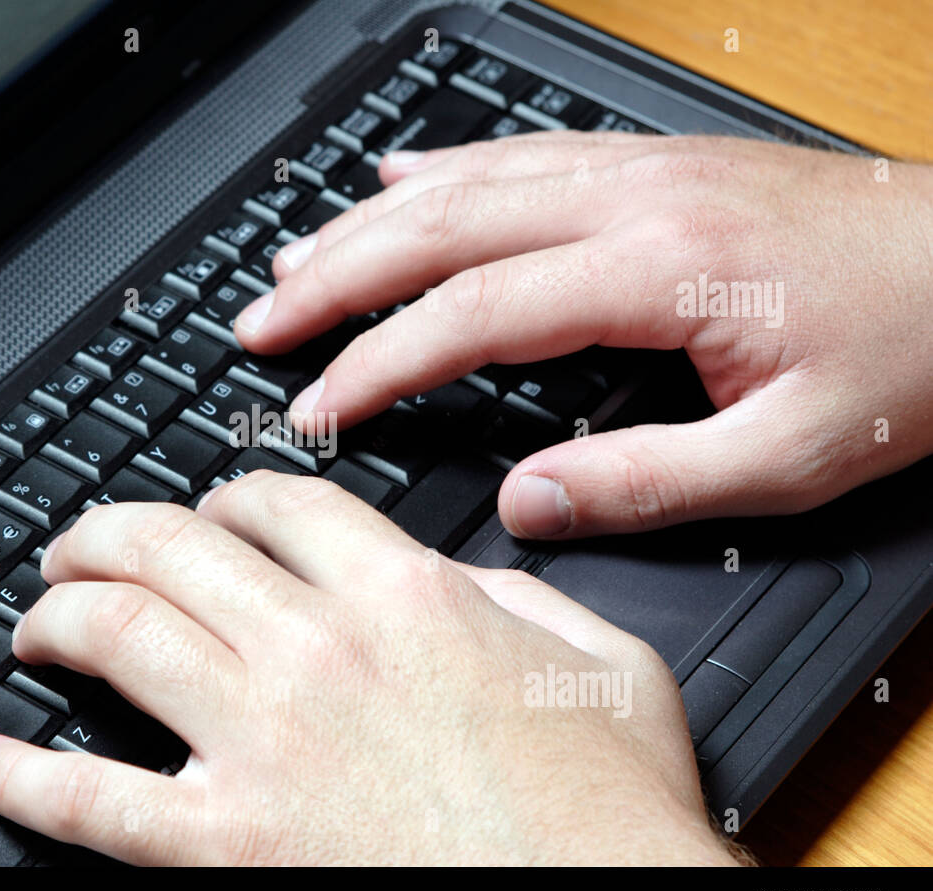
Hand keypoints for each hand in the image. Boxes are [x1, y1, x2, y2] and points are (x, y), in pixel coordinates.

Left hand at [0, 473, 736, 865]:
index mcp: (405, 595)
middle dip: (107, 535)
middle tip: (79, 550)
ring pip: (118, 634)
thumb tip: (464, 580)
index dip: (227, 496)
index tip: (210, 512)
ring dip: (58, 617)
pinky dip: (25, 775)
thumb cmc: (609, 813)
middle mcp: (318, 649)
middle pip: (171, 547)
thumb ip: (521, 597)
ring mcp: (264, 741)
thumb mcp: (602, 661)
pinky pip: (92, 798)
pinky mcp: (230, 843)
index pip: (278, 504)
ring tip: (35, 625)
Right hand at [233, 134, 932, 538]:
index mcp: (655, 271)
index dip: (376, 363)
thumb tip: (529, 505)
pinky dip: (443, 169)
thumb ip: (647, 482)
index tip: (316, 407)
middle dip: (333, 276)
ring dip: (368, 222)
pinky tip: (399, 180)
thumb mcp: (794, 453)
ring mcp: (639, 171)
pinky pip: (521, 152)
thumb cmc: (911, 348)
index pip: (469, 316)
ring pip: (466, 180)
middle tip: (256, 318)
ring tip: (293, 259)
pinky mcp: (654, 165)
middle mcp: (631, 201)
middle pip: (439, 227)